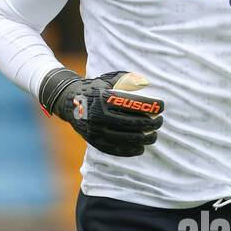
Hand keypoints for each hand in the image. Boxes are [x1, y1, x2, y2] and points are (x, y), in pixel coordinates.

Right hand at [38, 68, 162, 156]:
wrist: (69, 101)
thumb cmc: (95, 88)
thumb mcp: (109, 79)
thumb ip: (128, 80)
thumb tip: (147, 84)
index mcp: (104, 98)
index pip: (133, 104)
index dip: (151, 105)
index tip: (162, 106)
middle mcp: (99, 115)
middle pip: (132, 123)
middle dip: (151, 124)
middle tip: (160, 122)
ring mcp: (95, 130)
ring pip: (125, 139)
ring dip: (143, 139)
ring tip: (153, 136)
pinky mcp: (93, 141)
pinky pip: (114, 149)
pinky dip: (129, 151)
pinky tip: (140, 148)